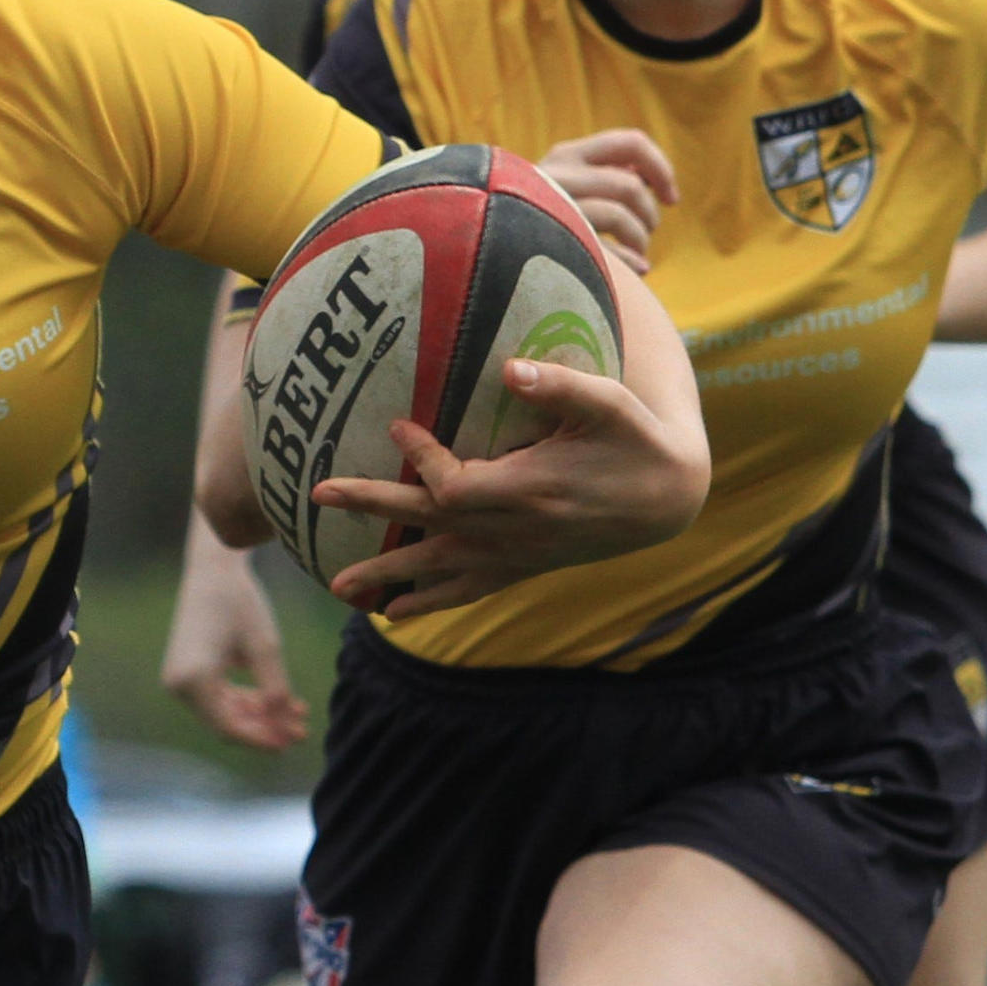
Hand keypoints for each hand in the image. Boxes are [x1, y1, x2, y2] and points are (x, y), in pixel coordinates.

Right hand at [161, 541, 308, 750]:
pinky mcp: (187, 674)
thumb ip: (275, 691)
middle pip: (226, 723)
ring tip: (298, 712)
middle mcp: (178, 685)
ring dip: (260, 716)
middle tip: (302, 730)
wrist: (213, 570)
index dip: (263, 739)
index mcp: (193, 678)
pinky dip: (246, 701)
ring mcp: (179, 681)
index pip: (229, 727)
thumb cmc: (240, 602)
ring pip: (224, 713)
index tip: (292, 742)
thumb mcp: (265, 647)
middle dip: (265, 728)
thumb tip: (283, 730)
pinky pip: (218, 699)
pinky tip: (280, 700)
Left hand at [315, 359, 708, 622]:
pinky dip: (428, 603)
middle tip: (319, 493)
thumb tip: (509, 370)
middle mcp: (516, 531)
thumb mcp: (609, 405)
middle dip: (373, 509)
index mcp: (530, 490)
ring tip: (337, 587)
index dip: (421, 460)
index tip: (396, 427)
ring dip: (387, 577)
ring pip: (441, 571)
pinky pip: (467, 592)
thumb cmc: (636, 441)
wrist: (667, 501)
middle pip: (430, 526)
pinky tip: (391, 615)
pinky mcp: (523, 567)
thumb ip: (560, 386)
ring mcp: (517, 555)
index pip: (455, 486)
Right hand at [533, 128, 678, 269]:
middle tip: (649, 233)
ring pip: (619, 215)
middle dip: (650, 213)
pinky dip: (631, 262)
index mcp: (566, 154)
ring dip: (641, 238)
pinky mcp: (549, 241)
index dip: (660, 167)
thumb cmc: (532, 221)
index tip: (671, 197)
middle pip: (629, 185)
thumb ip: (603, 175)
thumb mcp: (565, 186)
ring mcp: (551, 207)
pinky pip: (607, 250)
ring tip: (641, 254)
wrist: (481, 249)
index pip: (630, 142)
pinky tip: (638, 271)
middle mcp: (557, 173)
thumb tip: (653, 179)